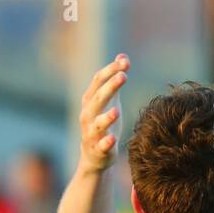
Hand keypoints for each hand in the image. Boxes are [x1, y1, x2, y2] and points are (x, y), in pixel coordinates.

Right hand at [79, 54, 128, 172]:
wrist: (94, 156)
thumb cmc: (104, 123)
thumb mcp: (110, 101)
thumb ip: (115, 80)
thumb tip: (123, 56)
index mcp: (90, 101)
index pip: (98, 81)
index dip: (110, 71)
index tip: (125, 62)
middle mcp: (88, 115)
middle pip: (97, 99)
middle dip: (109, 87)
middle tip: (123, 76)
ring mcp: (91, 133)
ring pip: (97, 123)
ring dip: (106, 117)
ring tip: (117, 111)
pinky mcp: (98, 150)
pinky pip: (101, 145)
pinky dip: (106, 142)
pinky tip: (113, 139)